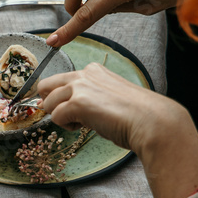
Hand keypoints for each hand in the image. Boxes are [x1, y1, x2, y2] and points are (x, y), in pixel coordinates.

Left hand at [38, 63, 197, 197]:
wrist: (151, 121)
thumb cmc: (136, 114)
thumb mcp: (108, 97)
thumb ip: (89, 97)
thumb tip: (69, 109)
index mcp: (93, 70)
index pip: (62, 80)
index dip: (64, 97)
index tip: (77, 110)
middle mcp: (84, 74)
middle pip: (46, 86)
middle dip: (52, 104)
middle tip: (69, 117)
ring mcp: (80, 87)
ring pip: (48, 103)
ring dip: (61, 117)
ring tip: (83, 123)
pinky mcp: (77, 104)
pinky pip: (56, 117)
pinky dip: (67, 127)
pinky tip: (85, 127)